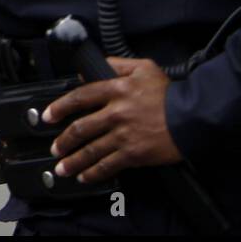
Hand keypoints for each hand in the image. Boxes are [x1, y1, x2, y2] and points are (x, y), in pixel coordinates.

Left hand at [41, 57, 181, 182]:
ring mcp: (123, 135)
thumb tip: (89, 71)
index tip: (47, 116)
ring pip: (90, 150)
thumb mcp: (143, 67)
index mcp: (116, 89)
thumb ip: (115, 65)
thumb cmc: (169, 93)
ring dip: (73, 160)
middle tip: (54, 148)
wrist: (192, 117)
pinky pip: (108, 165)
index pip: (80, 97)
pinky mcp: (133, 154)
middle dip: (63, 140)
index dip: (60, 107)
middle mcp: (116, 113)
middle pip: (81, 128)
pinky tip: (84, 176)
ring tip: (61, 167)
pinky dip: (93, 172)